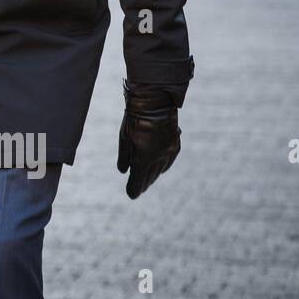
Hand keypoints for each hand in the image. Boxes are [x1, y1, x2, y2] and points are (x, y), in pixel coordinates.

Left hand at [116, 81, 183, 198]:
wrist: (154, 104)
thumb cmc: (134, 120)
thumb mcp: (124, 139)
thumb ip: (124, 157)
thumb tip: (124, 171)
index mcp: (142, 159)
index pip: (137, 181)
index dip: (133, 189)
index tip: (131, 195)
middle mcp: (157, 159)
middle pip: (149, 178)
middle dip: (143, 184)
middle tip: (138, 189)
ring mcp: (168, 153)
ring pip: (159, 171)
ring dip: (152, 177)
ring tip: (147, 181)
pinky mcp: (175, 146)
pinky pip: (167, 162)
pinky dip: (162, 167)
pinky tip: (158, 169)